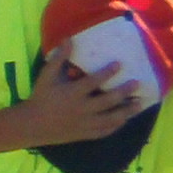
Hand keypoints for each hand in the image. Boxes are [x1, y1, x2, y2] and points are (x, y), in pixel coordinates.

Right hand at [22, 47, 137, 146]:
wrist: (32, 125)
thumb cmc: (40, 97)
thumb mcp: (46, 76)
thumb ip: (59, 58)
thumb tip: (69, 39)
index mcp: (72, 93)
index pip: (94, 81)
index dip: (108, 72)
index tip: (120, 64)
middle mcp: (81, 108)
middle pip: (108, 100)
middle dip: (124, 91)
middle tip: (136, 83)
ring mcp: (85, 123)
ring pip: (111, 118)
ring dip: (127, 110)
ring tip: (139, 103)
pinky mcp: (86, 134)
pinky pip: (105, 131)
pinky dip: (117, 125)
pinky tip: (124, 119)